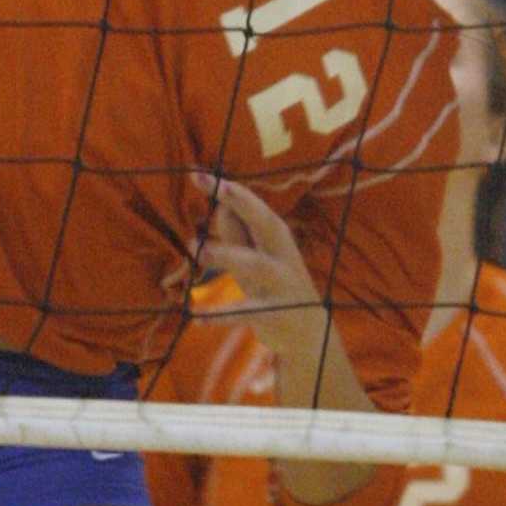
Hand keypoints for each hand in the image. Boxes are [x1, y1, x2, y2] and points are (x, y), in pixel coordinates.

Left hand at [191, 173, 324, 360]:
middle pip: (266, 223)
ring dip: (227, 255)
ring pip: (257, 265)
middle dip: (243, 203)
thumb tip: (218, 203)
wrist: (310, 331)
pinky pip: (247, 313)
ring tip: (198, 250)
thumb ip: (238, 232)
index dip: (228, 190)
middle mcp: (283, 255)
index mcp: (277, 236)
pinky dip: (221, 316)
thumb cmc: (275, 284)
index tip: (198, 174)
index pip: (253, 207)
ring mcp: (282, 285)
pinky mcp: (275, 315)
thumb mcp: (257, 255)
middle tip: (218, 188)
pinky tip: (196, 318)